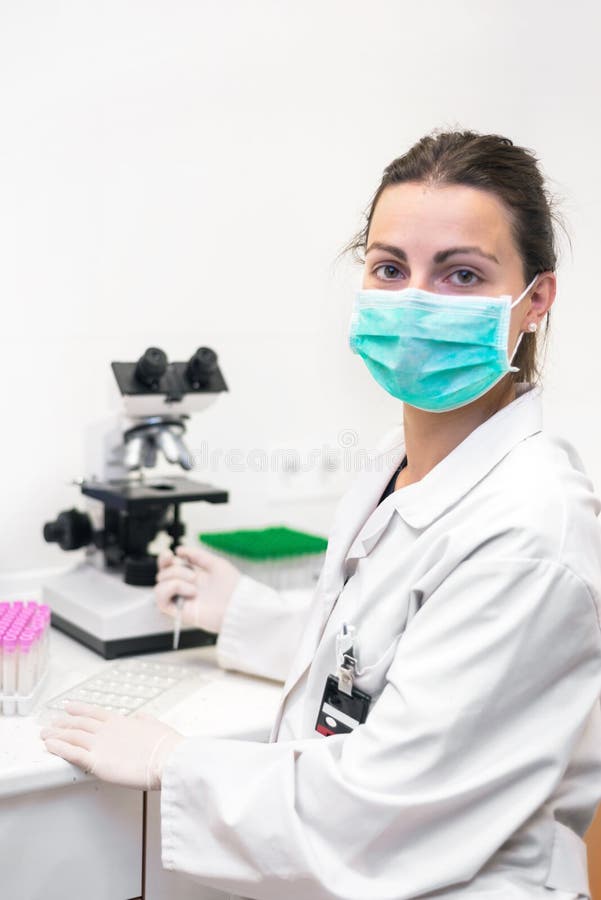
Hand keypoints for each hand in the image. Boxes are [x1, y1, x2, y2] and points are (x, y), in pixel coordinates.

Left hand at [41, 702, 183, 789]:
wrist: (168, 759)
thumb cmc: (166, 746)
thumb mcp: (155, 725)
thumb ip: (143, 720)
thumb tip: (139, 717)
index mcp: (121, 721)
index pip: (94, 712)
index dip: (79, 709)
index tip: (69, 707)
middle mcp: (108, 731)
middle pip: (79, 724)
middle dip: (63, 723)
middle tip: (52, 723)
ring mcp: (100, 745)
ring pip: (72, 736)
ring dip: (57, 734)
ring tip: (46, 734)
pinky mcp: (97, 762)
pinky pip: (72, 753)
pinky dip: (59, 748)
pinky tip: (49, 746)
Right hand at [155, 545, 240, 633]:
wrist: (239, 604)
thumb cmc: (232, 586)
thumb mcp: (215, 563)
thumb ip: (196, 555)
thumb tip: (179, 550)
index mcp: (192, 577)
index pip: (169, 567)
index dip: (164, 559)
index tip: (169, 553)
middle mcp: (184, 588)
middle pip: (162, 574)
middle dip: (173, 568)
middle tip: (192, 574)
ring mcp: (181, 600)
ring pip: (160, 585)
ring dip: (175, 579)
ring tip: (194, 584)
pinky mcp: (179, 612)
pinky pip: (161, 600)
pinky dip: (172, 590)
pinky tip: (189, 591)